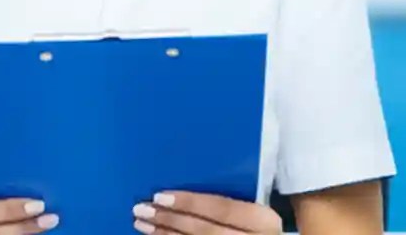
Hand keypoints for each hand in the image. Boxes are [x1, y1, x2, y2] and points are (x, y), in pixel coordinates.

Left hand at [132, 191, 282, 233]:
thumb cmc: (257, 221)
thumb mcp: (254, 208)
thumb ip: (229, 198)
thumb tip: (185, 176)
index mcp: (264, 220)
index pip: (223, 208)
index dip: (190, 202)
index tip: (159, 195)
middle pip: (206, 230)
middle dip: (170, 219)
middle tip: (141, 209)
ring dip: (164, 234)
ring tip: (141, 224)